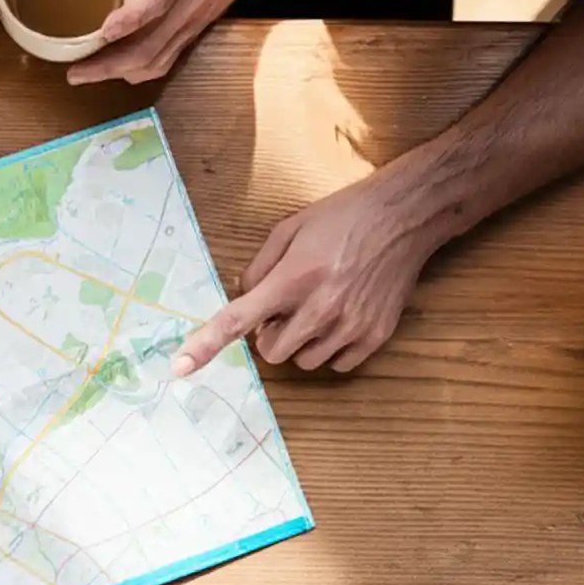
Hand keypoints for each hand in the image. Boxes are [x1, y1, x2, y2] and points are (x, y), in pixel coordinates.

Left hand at [67, 0, 292, 84]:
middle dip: (110, 65)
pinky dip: (137, 71)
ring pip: (156, 60)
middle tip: (75, 72)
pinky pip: (165, 61)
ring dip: (119, 73)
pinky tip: (115, 71)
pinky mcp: (192, 33)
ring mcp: (192, 22)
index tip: (104, 31)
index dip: (131, 18)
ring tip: (85, 74)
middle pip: (151, 46)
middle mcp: (190, 1)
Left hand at [172, 178, 438, 374]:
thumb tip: (243, 299)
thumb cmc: (341, 218)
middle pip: (271, 352)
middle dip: (270, 334)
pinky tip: (340, 317)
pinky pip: (337, 364)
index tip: (179, 368)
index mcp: (292, 279)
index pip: (238, 320)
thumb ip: (257, 269)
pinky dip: (330, 349)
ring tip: (319, 305)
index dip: (205, 346)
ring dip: (301, 342)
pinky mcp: (376, 336)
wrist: (404, 216)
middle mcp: (321, 308)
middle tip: (287, 306)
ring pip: (303, 362)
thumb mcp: (288, 230)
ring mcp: (351, 326)